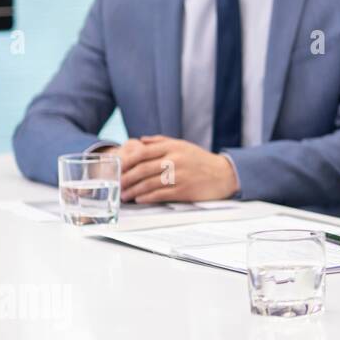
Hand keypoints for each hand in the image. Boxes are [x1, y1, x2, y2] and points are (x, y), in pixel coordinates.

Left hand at [116, 135, 239, 202]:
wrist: (224, 174)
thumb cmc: (201, 160)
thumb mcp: (183, 145)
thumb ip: (160, 141)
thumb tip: (139, 141)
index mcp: (173, 147)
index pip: (142, 152)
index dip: (126, 161)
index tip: (115, 167)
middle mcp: (175, 160)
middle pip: (142, 169)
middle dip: (126, 178)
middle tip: (116, 184)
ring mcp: (179, 175)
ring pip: (148, 183)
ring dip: (133, 190)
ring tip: (125, 195)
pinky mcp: (184, 190)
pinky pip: (160, 194)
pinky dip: (146, 197)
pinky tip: (139, 199)